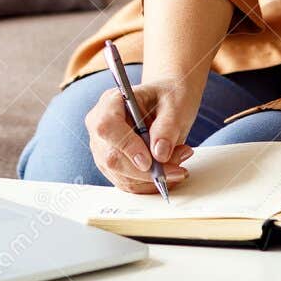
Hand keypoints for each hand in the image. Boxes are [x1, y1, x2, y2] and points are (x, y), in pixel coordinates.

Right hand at [85, 75, 200, 193]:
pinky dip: (151, 183)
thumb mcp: (175, 104)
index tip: (149, 161)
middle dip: (146, 170)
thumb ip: (167, 126)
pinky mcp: (112, 165)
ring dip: (153, 178)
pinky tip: (170, 171)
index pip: (106, 127)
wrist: (168, 102)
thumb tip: (159, 153)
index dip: (126, 147)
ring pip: (121, 175)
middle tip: (178, 167)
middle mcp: (100, 126)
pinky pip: (128, 183)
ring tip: (179, 161)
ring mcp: (104, 148)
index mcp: (111, 102)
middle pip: (111, 158)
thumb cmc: (169, 96)